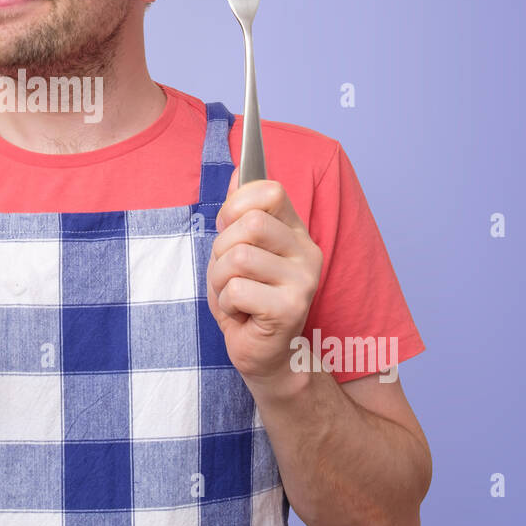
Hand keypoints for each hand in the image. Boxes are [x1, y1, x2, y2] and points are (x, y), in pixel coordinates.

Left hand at [207, 167, 322, 387]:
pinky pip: (237, 289)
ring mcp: (303, 280)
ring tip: (232, 296)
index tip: (228, 226)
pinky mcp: (291, 308)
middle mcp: (306, 251)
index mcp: (295, 232)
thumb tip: (240, 170)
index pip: (271, 190)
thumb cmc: (247, 302)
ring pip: (239, 256)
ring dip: (219, 280)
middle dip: (221, 248)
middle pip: (251, 222)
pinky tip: (241, 315)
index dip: (237, 204)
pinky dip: (226, 304)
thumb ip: (238, 213)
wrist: (266, 356)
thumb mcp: (236, 250)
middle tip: (228, 274)